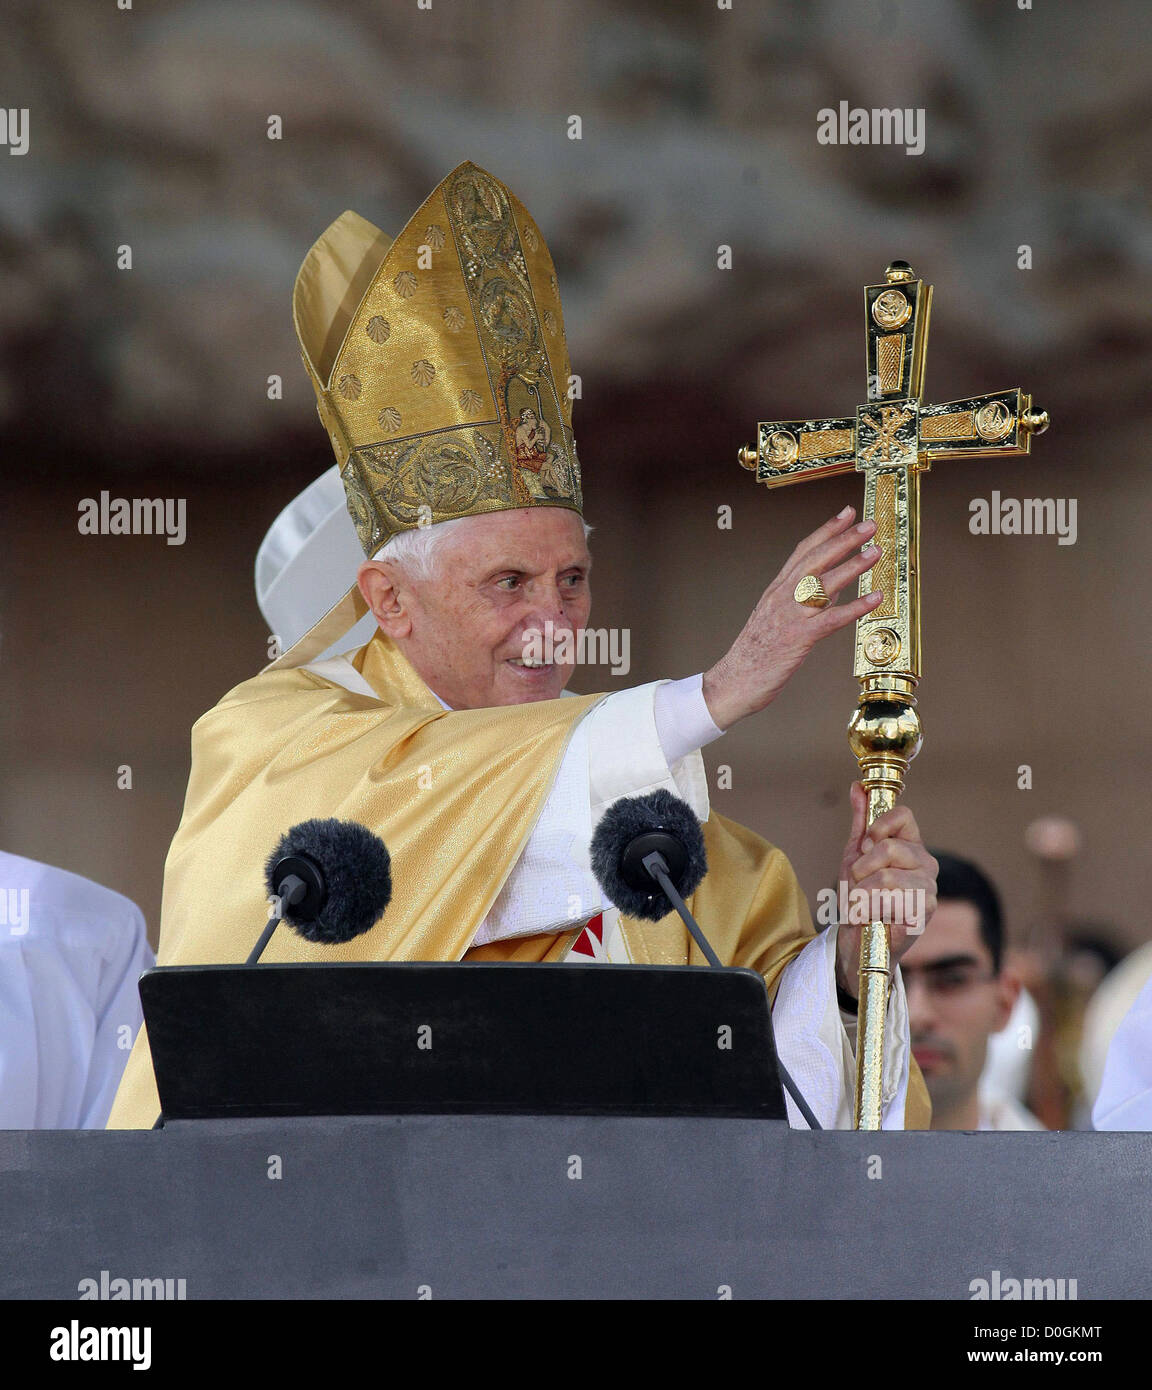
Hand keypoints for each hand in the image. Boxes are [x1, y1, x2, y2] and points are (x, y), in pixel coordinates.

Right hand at [702, 507, 883, 729]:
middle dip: (844, 539)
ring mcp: (789, 616)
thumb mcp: (777, 618)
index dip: (826, 530)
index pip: (803, 551)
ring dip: (852, 565)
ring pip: (823, 584)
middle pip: (815, 559)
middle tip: (869, 525)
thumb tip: (836, 582)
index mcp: (777, 590)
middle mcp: (782, 597)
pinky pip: (831, 619)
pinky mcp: (798, 639)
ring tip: (875, 552)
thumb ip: (806, 599)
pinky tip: (874, 599)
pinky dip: (855, 607)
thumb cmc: (756, 654)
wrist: (734, 682)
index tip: (846, 513)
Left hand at [833, 781, 938, 998]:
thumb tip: (858, 786)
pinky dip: (869, 910)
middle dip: (861, 868)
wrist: (857, 938)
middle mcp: (926, 865)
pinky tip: (871, 917)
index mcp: (912, 846)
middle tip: (856, 883)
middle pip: (889, 847)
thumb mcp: (854, 855)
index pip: (903, 816)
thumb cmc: (858, 896)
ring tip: (861, 904)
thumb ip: (860, 821)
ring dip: (861, 894)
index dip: (878, 827)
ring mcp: (928, 890)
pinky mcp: (923, 914)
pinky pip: (889, 903)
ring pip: (886, 878)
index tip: (864, 846)